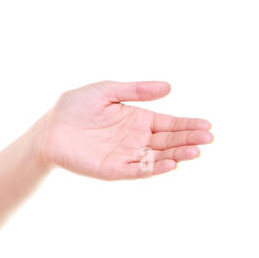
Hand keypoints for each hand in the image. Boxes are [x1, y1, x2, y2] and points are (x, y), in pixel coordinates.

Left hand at [38, 80, 212, 179]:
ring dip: (177, 155)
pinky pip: (137, 170)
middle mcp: (135, 140)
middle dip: (189, 140)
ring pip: (158, 157)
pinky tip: (170, 163)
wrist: (49, 128)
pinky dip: (154, 168)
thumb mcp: (108, 91)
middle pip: (168, 141)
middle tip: (209, 138)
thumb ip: (136, 91)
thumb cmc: (75, 107)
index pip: (169, 124)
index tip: (208, 125)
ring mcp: (125, 156)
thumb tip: (169, 87)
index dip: (188, 125)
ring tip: (196, 152)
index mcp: (138, 120)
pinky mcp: (112, 169)